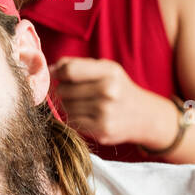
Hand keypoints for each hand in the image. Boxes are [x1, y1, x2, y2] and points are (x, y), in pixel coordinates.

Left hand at [50, 57, 179, 148]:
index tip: (59, 76)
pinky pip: (72, 121)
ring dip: (69, 105)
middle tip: (76, 92)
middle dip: (64, 90)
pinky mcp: (101, 129)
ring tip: (84, 103)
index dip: (58, 74)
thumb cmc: (118, 88)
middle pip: (63, 90)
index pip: (69, 70)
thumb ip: (75, 64)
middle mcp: (109, 91)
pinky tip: (88, 115)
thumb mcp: (105, 69)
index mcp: (109, 72)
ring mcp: (105, 112)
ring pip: (66, 106)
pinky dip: (75, 117)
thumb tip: (49, 69)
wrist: (145, 116)